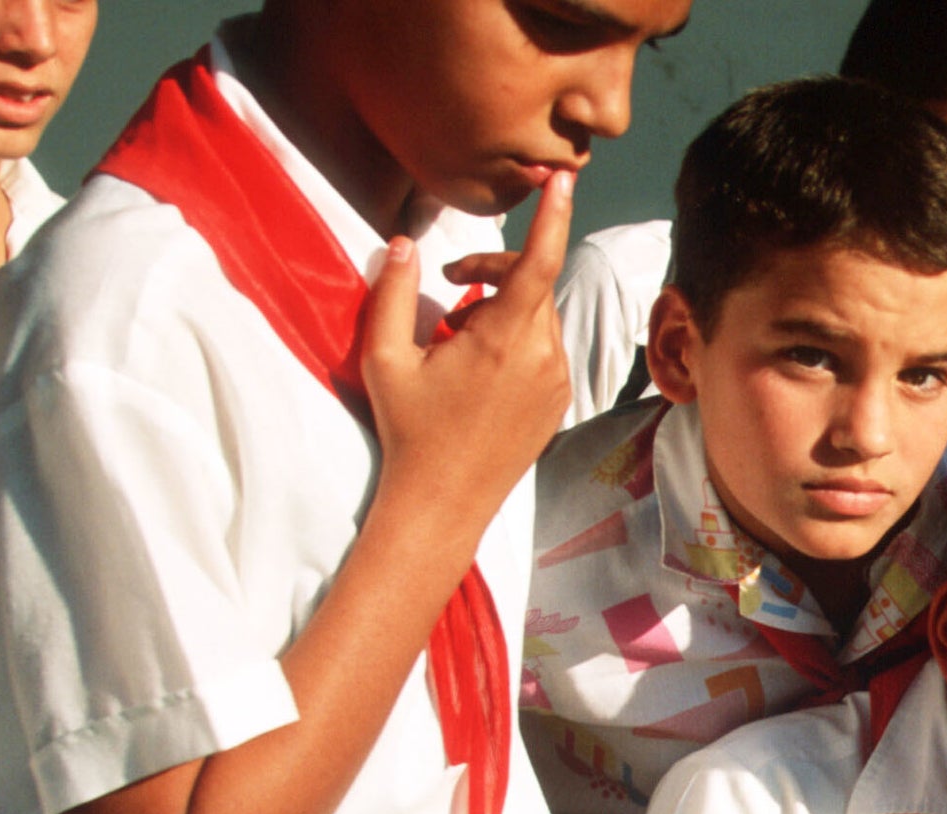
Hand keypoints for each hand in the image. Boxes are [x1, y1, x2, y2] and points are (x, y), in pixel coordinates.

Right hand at [356, 168, 574, 541]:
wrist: (444, 501)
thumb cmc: (410, 430)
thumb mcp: (385, 358)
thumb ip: (392, 292)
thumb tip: (401, 243)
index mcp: (503, 341)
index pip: (538, 262)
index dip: (551, 215)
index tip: (561, 178)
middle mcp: (542, 357)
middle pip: (533, 283)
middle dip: (494, 270)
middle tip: (450, 283)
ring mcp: (556, 381)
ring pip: (540, 314)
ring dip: (503, 305)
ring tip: (456, 335)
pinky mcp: (559, 400)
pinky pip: (545, 346)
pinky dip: (516, 337)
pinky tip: (478, 366)